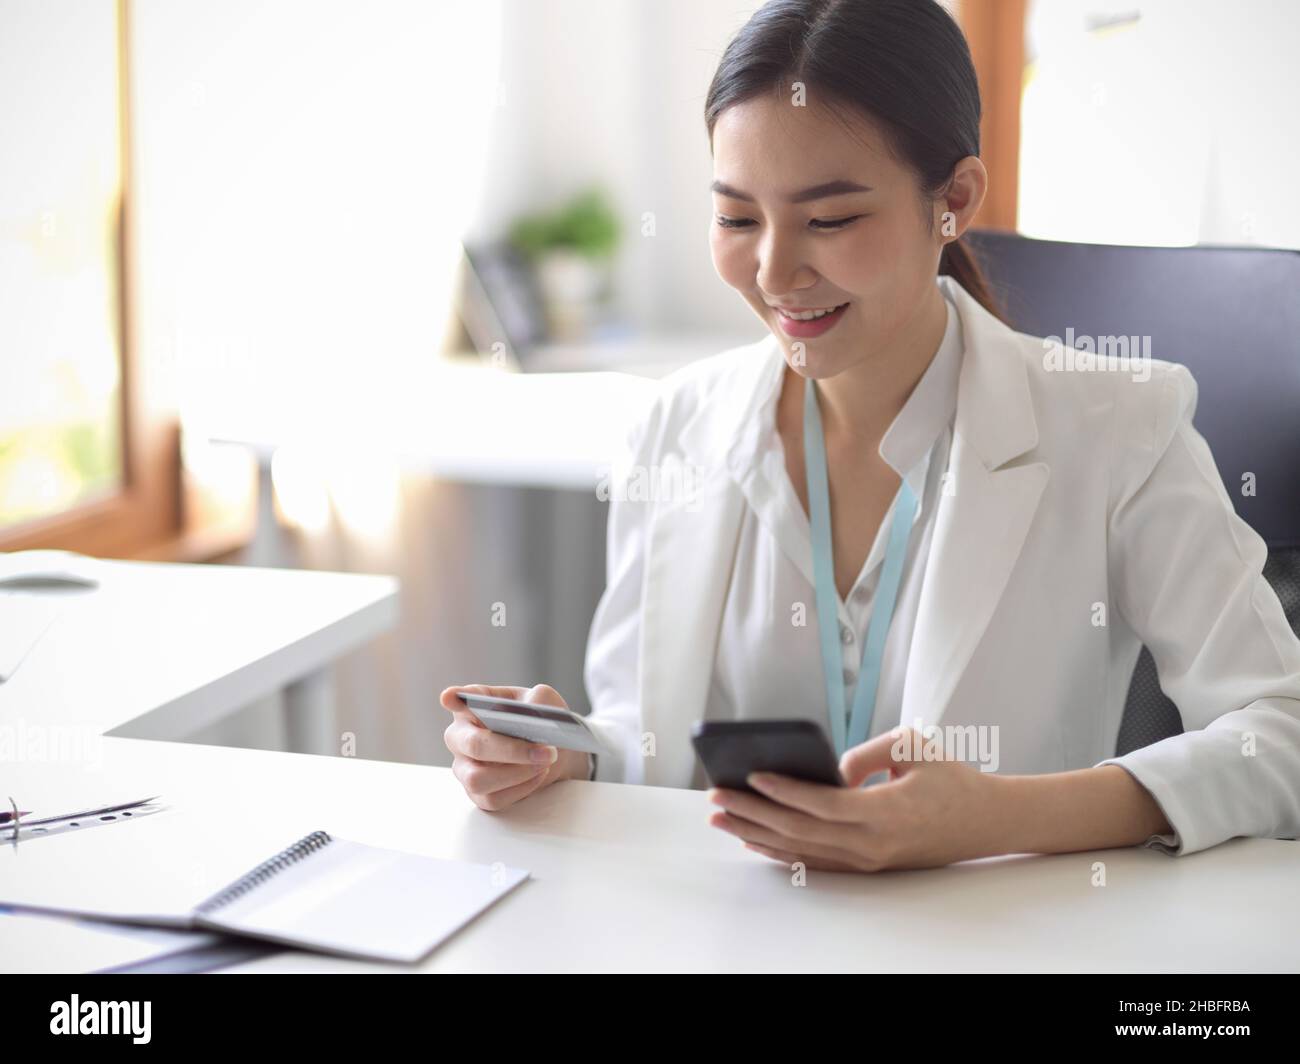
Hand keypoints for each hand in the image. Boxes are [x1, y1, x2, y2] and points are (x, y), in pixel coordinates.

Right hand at [440, 683, 588, 810]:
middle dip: (512, 750)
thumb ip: (540, 699)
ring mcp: (464, 768)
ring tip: (544, 763)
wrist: (552, 753)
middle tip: (546, 750)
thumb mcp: (544, 702)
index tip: (450, 696)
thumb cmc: (539, 722)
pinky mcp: (477, 794)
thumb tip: (536, 709)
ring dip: (518, 774)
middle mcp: (461, 737)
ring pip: (478, 779)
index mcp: (472, 707)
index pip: (458, 700)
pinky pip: (492, 799)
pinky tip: (537, 775)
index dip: (453, 698)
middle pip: (474, 745)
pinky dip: (521, 789)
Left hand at [706, 726, 1008, 870]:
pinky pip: (815, 862)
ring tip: (721, 820)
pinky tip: (755, 840)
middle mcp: (873, 844)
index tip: (752, 776)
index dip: (786, 792)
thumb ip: (867, 752)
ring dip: (757, 835)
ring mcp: (869, 860)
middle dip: (753, 814)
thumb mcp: (914, 746)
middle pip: (801, 831)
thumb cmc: (952, 778)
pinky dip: (780, 851)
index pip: (824, 805)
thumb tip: (828, 769)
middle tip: (717, 798)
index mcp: (886, 813)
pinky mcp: (868, 866)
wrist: (987, 821)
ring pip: (802, 851)